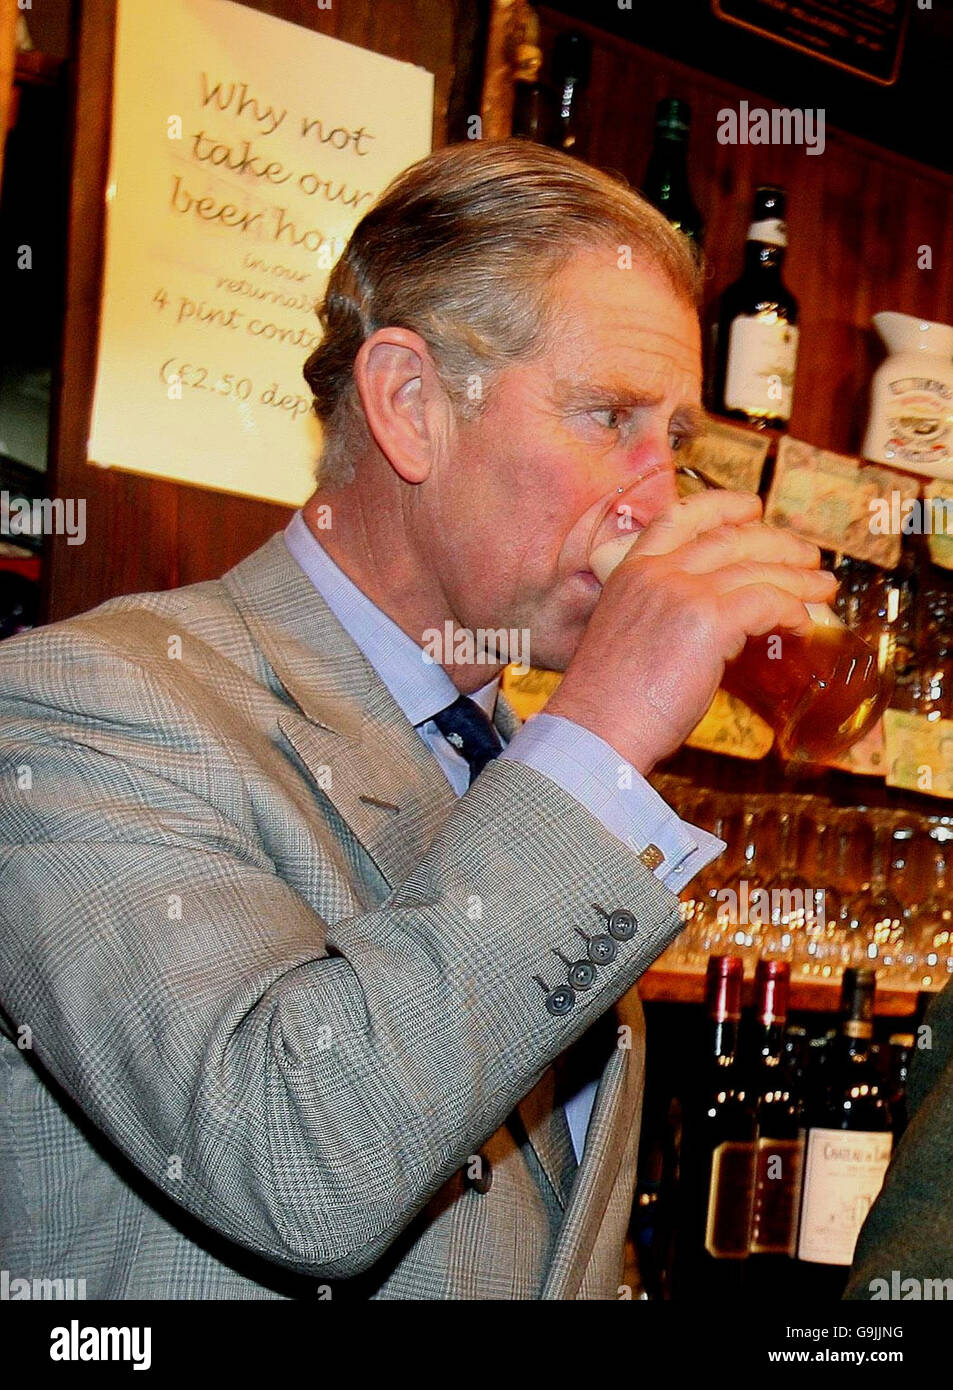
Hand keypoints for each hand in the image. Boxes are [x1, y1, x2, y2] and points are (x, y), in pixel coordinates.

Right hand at [546, 490, 837, 773]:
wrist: (596, 730)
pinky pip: (768, 602)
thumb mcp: (627, 639)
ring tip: (824, 588)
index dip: (721, 506)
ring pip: (756, 570)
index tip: (751, 507)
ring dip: (798, 578)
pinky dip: (792, 611)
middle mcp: (657, 572)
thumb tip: (710, 629)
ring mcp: (684, 592)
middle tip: (807, 555)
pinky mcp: (710, 620)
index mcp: (630, 572)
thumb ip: (662, 618)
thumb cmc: (609, 704)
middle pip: (730, 539)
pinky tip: (803, 626)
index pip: (679, 518)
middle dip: (777, 543)